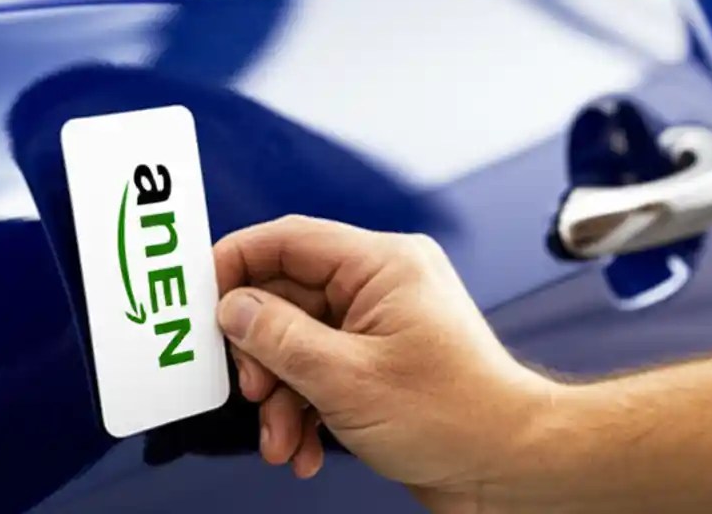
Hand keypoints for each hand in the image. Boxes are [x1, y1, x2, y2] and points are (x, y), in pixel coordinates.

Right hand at [213, 216, 560, 510]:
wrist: (512, 471)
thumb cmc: (459, 417)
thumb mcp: (346, 378)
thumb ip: (278, 337)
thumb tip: (233, 308)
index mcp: (382, 264)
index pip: (288, 239)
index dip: (236, 263)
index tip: (198, 296)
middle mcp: (382, 285)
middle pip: (287, 298)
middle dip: (262, 355)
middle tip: (252, 389)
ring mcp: (381, 325)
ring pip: (298, 343)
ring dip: (281, 394)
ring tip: (281, 438)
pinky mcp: (380, 362)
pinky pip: (321, 369)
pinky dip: (305, 408)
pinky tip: (304, 446)